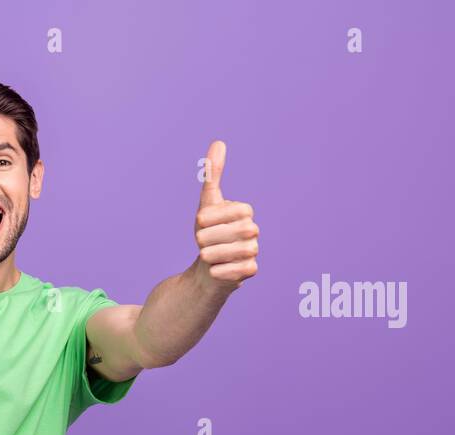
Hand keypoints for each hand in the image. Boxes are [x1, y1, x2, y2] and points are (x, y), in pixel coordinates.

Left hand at [193, 140, 258, 290]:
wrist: (206, 267)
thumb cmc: (207, 232)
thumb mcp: (206, 204)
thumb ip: (213, 175)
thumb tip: (219, 142)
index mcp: (245, 211)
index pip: (230, 210)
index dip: (209, 218)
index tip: (200, 224)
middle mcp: (253, 230)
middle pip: (232, 232)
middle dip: (208, 237)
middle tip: (200, 243)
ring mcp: (254, 251)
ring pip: (234, 252)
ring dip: (211, 255)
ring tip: (207, 256)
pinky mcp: (250, 271)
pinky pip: (234, 272)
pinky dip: (218, 271)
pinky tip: (213, 270)